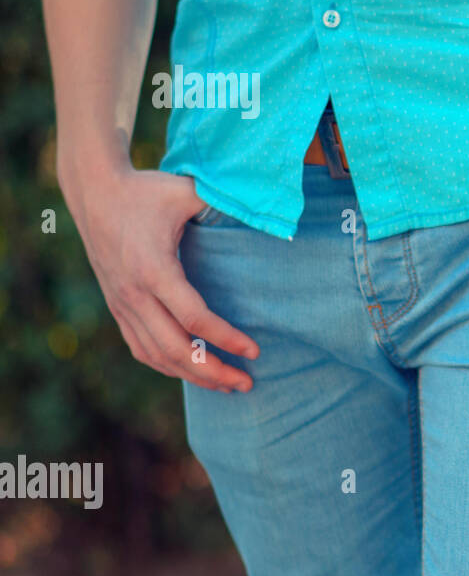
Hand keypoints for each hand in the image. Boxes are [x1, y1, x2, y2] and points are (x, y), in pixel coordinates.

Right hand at [60, 164, 259, 391]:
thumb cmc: (147, 190)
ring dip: (193, 375)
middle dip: (213, 372)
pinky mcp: (117, 306)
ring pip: (156, 355)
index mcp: (154, 269)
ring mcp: (122, 303)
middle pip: (175, 349)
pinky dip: (167, 366)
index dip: (225, 339)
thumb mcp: (187, 191)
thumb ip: (226, 201)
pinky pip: (140, 348)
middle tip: (248, 384)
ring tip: (227, 385)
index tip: (254, 351)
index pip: (194, 317)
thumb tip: (267, 208)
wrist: (94, 191)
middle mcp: (134, 293)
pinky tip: (192, 372)